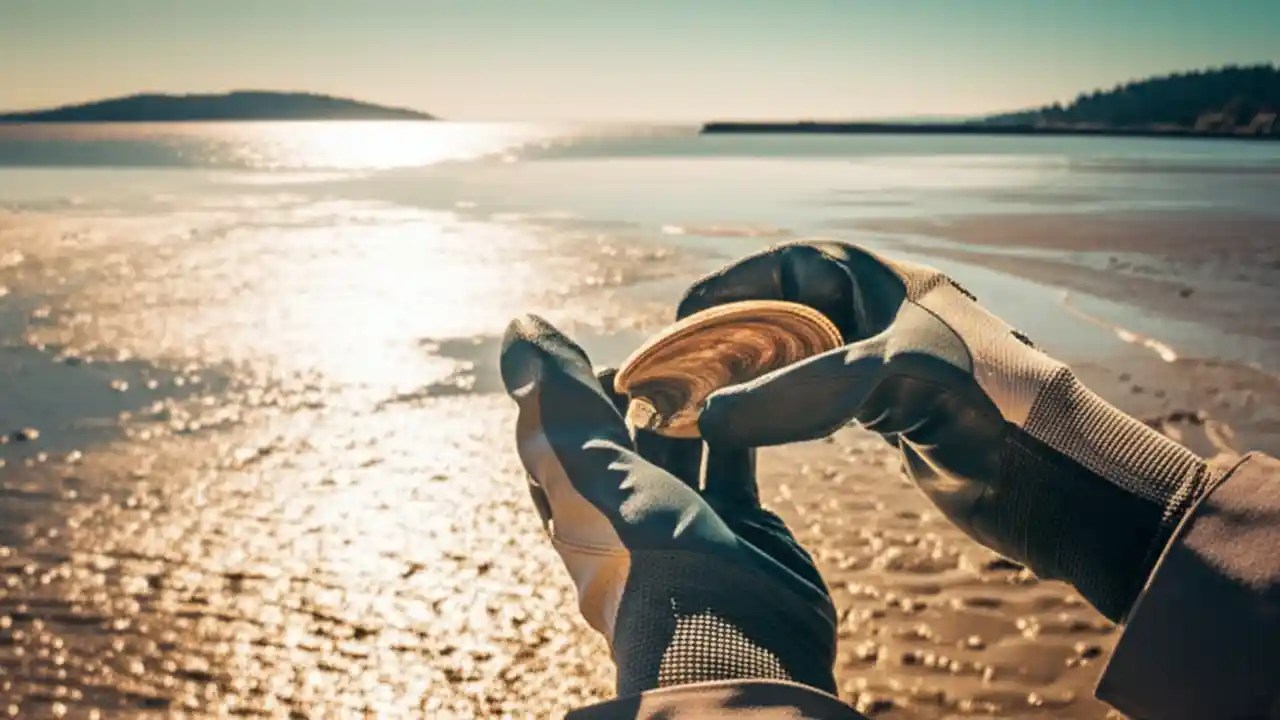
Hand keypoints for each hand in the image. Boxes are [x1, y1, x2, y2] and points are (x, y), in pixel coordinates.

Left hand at [499, 315, 836, 695]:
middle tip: (673, 351)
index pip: (565, 438)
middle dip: (647, 394)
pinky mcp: (743, 527)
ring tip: (712, 361)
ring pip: (686, 447)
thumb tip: (519, 326)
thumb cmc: (644, 554)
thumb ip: (556, 400)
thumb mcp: (587, 468)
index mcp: (578, 508)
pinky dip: (740, 429)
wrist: (732, 635)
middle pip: (629, 438)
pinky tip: (746, 398)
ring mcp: (689, 522)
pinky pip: (736, 465)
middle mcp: (629, 516)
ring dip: (695, 405)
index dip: (581, 395)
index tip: (614, 360)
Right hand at [681, 241, 1214, 620]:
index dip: (721, 295)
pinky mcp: (889, 413)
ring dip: (746, 385)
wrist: (1061, 478)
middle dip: (725, 345)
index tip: (674, 330)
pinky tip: (750, 437)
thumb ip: (792, 393)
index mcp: (874, 278)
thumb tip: (705, 419)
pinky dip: (775, 416)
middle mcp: (872, 313)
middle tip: (675, 383)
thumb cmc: (990, 402)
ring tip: (699, 413)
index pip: (776, 271)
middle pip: (776, 317)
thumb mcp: (886, 379)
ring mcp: (881, 364)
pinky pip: (812, 404)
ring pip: (791, 363)